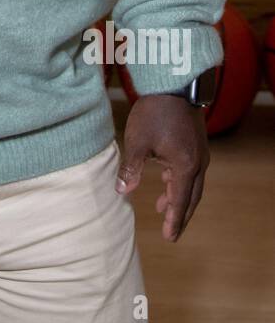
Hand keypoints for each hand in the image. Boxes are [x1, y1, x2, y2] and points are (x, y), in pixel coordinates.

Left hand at [115, 95, 209, 241]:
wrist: (173, 84)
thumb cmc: (154, 112)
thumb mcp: (137, 141)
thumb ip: (131, 168)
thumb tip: (122, 192)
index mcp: (184, 166)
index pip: (180, 202)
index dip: (174, 221)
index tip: (169, 238)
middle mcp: (197, 163)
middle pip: (191, 197)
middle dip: (180, 215)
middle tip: (171, 233)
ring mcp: (199, 152)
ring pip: (192, 184)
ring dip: (179, 198)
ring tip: (163, 209)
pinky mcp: (196, 143)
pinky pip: (191, 170)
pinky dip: (179, 181)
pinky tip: (167, 180)